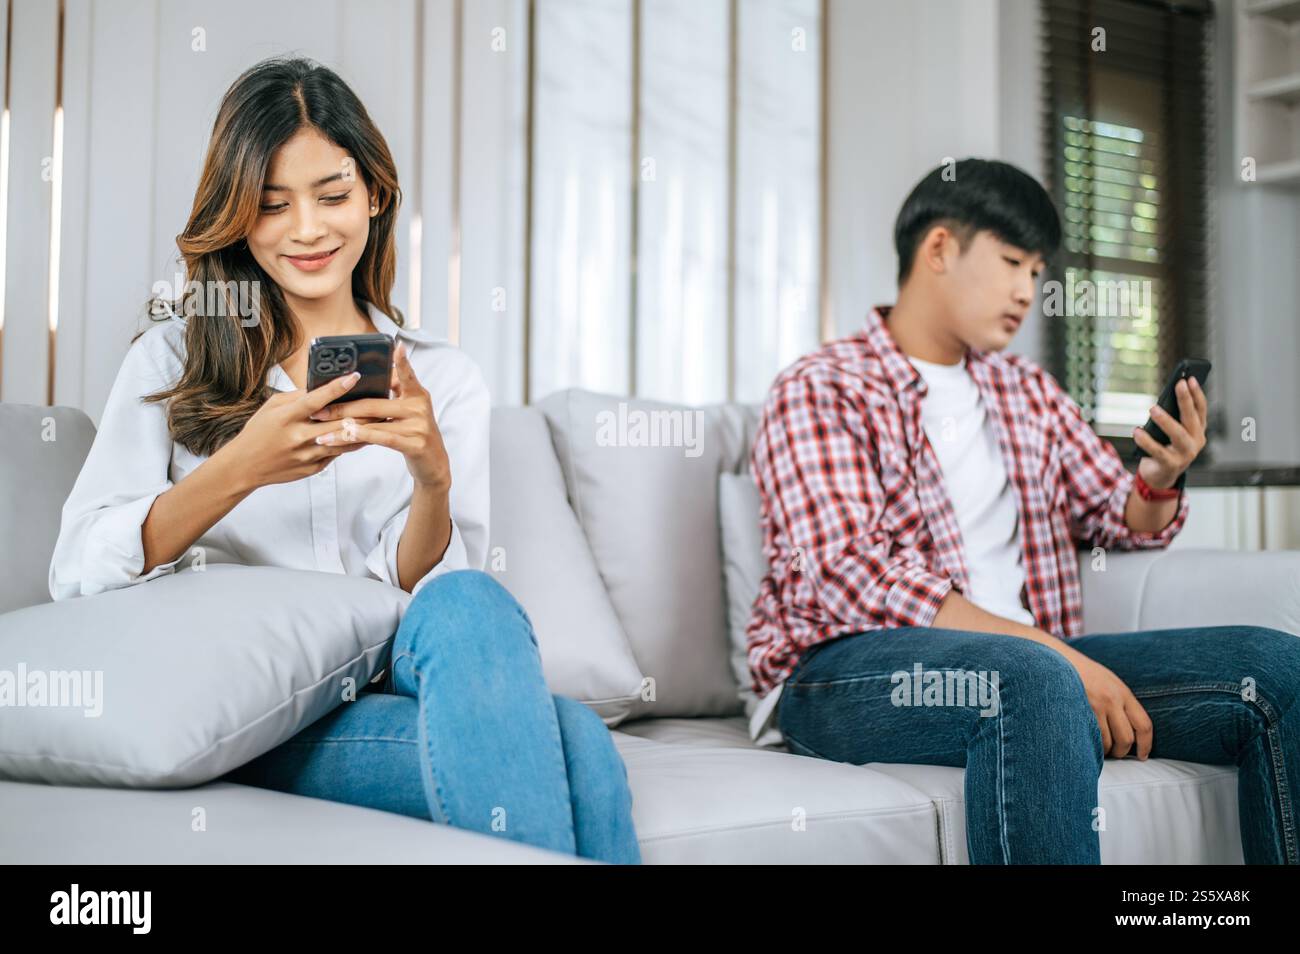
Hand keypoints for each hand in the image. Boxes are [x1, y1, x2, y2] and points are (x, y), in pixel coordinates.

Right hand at [214, 371, 369, 490]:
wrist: (245, 466)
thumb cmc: (259, 432)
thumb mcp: (272, 407)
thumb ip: (297, 397)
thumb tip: (322, 387)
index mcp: (286, 418)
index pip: (315, 401)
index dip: (335, 388)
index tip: (354, 376)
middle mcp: (298, 437)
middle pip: (338, 423)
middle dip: (363, 411)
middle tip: (382, 399)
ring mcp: (308, 454)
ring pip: (344, 441)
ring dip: (365, 429)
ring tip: (381, 417)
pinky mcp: (314, 467)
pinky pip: (339, 453)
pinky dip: (352, 443)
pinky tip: (366, 434)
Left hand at [309, 341, 450, 490]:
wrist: (434, 464)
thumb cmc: (414, 434)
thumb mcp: (409, 410)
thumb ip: (395, 393)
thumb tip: (368, 378)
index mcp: (418, 394)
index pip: (407, 375)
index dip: (402, 362)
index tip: (397, 346)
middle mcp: (420, 407)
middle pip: (374, 404)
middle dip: (343, 408)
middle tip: (319, 411)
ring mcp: (419, 426)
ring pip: (374, 424)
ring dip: (345, 429)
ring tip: (322, 434)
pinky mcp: (416, 444)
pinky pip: (383, 438)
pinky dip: (363, 437)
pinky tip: (346, 437)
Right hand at [1061, 645, 1152, 759]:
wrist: (1057, 658)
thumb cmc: (1082, 672)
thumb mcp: (1108, 681)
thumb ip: (1121, 702)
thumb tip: (1131, 729)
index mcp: (1123, 692)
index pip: (1144, 725)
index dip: (1146, 745)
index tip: (1142, 755)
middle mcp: (1112, 699)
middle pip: (1126, 738)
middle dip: (1122, 752)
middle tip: (1116, 754)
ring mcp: (1094, 705)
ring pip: (1106, 742)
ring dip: (1104, 751)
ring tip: (1099, 748)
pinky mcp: (1077, 710)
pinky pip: (1089, 737)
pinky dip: (1090, 744)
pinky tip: (1086, 741)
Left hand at [1133, 376, 1207, 488]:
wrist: (1160, 477)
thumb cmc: (1165, 448)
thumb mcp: (1170, 432)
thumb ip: (1170, 418)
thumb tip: (1161, 402)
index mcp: (1198, 431)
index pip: (1201, 409)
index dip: (1196, 394)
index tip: (1189, 378)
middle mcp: (1196, 442)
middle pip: (1191, 418)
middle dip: (1185, 400)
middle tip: (1178, 384)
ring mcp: (1186, 455)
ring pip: (1178, 435)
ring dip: (1165, 420)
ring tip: (1153, 408)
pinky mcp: (1171, 465)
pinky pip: (1158, 451)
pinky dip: (1146, 441)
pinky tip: (1136, 431)